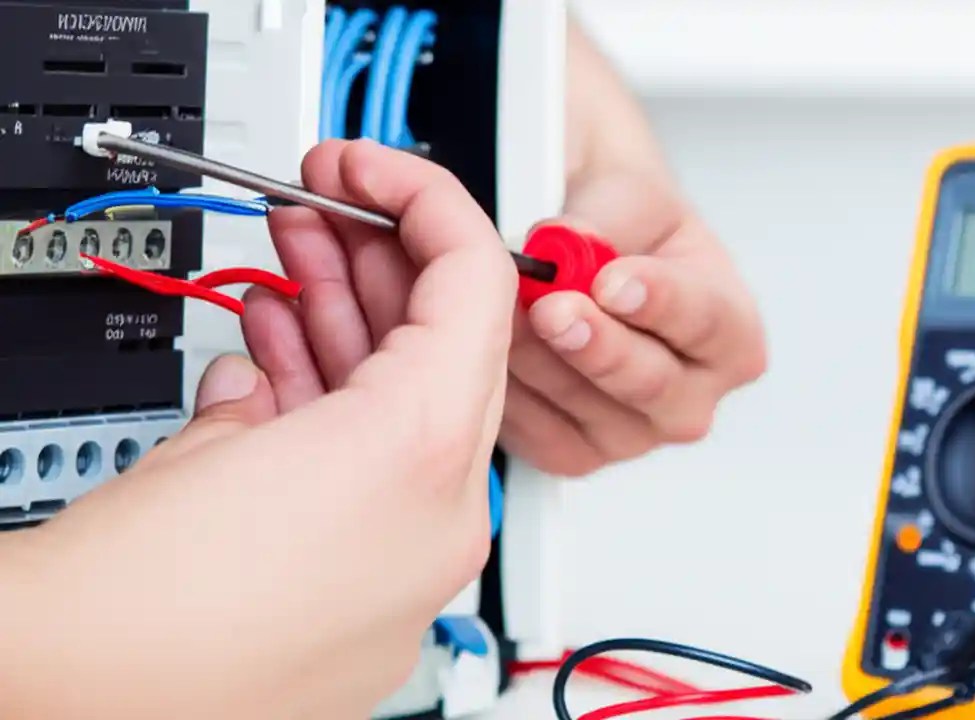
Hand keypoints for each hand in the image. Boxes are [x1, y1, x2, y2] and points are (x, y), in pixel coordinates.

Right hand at [0, 140, 515, 718]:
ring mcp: (411, 579)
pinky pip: (384, 491)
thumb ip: (277, 382)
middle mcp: (440, 529)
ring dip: (355, 335)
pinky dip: (340, 422)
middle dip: (382, 264)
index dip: (422, 199)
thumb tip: (276, 379)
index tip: (365, 169)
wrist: (58, 718)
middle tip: (322, 214)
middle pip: (452, 351)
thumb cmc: (119, 611)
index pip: (475, 283)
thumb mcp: (204, 440)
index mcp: (419, 462)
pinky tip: (279, 366)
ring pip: (416, 419)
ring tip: (289, 271)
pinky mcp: (371, 613)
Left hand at [501, 171, 765, 475]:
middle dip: (594, 343)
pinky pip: (542, 437)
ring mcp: (638, 433)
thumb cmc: (626, 223)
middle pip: (651, 383)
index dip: (658, 302)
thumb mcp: (628, 191)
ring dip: (539, 359)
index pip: (706, 321)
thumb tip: (569, 244)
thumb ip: (607, 219)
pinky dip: (514, 391)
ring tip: (503, 309)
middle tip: (550, 307)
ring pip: (589, 411)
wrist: (587, 248)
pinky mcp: (580, 454)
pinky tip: (494, 347)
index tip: (611, 282)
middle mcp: (694, 394)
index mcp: (731, 331)